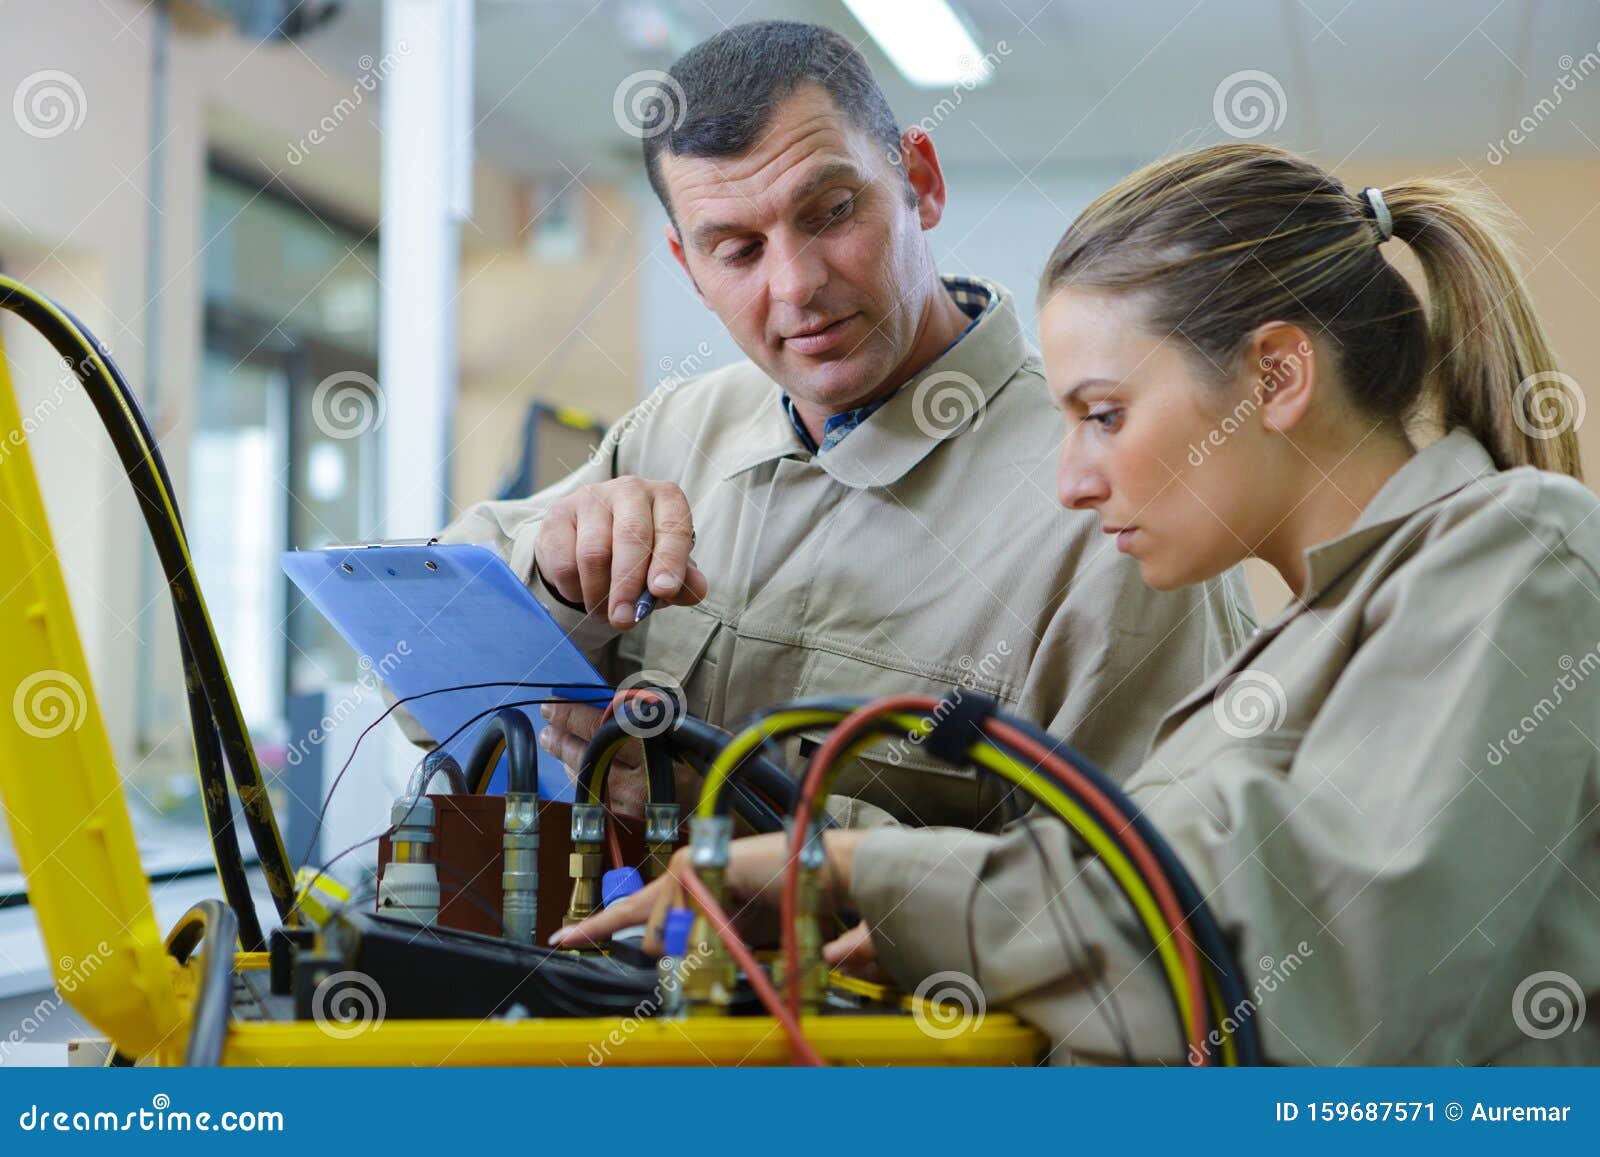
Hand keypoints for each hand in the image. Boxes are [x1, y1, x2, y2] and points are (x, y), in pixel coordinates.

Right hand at [534, 477, 706, 628]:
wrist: (590, 543)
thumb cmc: (640, 556)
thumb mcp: (667, 568)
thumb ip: (684, 581)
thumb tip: (693, 590)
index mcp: (666, 498)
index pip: (672, 527)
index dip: (669, 560)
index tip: (663, 591)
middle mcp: (630, 489)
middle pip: (630, 536)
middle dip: (628, 585)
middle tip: (624, 619)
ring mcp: (591, 498)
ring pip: (594, 553)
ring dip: (599, 594)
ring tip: (605, 614)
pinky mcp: (558, 514)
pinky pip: (564, 561)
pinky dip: (574, 589)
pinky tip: (583, 593)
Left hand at [539, 700, 700, 819]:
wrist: (724, 803)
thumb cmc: (705, 758)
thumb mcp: (680, 727)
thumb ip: (646, 715)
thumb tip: (613, 703)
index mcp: (651, 747)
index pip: (599, 726)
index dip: (570, 715)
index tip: (552, 705)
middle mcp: (637, 779)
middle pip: (586, 753)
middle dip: (560, 737)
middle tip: (546, 726)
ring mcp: (630, 804)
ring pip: (586, 777)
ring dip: (565, 758)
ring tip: (553, 742)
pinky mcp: (629, 820)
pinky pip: (595, 796)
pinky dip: (582, 780)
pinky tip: (573, 768)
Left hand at [549, 829, 869, 954]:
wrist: (819, 877)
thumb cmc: (783, 905)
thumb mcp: (733, 938)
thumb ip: (701, 948)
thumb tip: (678, 971)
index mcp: (684, 889)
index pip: (630, 912)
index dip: (595, 926)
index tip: (560, 937)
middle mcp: (677, 872)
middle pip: (645, 932)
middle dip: (670, 951)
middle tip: (708, 944)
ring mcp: (685, 865)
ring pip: (664, 936)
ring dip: (698, 949)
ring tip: (738, 928)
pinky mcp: (696, 864)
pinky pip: (683, 922)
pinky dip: (710, 936)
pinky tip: (736, 916)